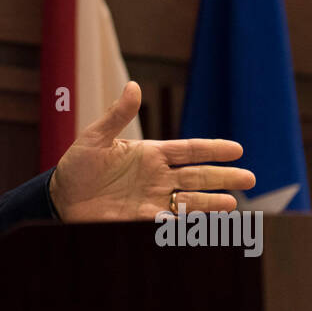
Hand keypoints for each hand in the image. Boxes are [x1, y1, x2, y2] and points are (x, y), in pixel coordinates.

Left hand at [49, 81, 254, 220]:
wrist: (60, 196)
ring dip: (211, 202)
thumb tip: (134, 86)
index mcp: (150, 153)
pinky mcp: (140, 219)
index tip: (237, 150)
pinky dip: (184, 221)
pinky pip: (168, 220)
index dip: (213, 150)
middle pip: (197, 176)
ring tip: (234, 204)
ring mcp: (151, 198)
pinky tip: (201, 224)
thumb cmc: (77, 164)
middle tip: (250, 179)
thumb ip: (117, 116)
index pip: (189, 150)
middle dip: (223, 177)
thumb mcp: (95, 137)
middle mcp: (157, 176)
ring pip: (189, 200)